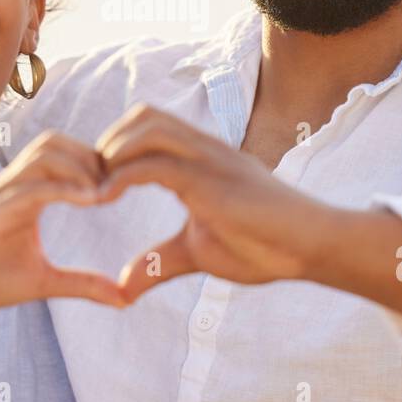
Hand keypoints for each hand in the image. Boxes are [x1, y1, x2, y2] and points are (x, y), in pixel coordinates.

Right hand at [0, 131, 127, 313]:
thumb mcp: (44, 282)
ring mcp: (0, 193)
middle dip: (90, 156)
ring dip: (79, 167)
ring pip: (43, 155)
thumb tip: (123, 298)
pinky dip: (62, 189)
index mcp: (25, 192)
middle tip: (116, 184)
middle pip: (54, 142)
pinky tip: (89, 201)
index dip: (95, 163)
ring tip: (104, 193)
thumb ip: (83, 283)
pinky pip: (31, 188)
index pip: (63, 154)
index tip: (122, 186)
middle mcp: (12, 184)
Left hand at [96, 104, 335, 300]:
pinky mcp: (212, 180)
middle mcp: (204, 148)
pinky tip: (106, 198)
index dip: (115, 147)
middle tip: (91, 181)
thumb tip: (122, 287)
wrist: (311, 246)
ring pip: (147, 127)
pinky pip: (157, 164)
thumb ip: (158, 262)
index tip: (94, 184)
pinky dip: (122, 176)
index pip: (149, 126)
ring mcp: (209, 158)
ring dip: (112, 152)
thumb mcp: (196, 253)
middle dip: (109, 141)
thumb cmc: (265, 245)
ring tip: (96, 188)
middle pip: (144, 114)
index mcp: (201, 157)